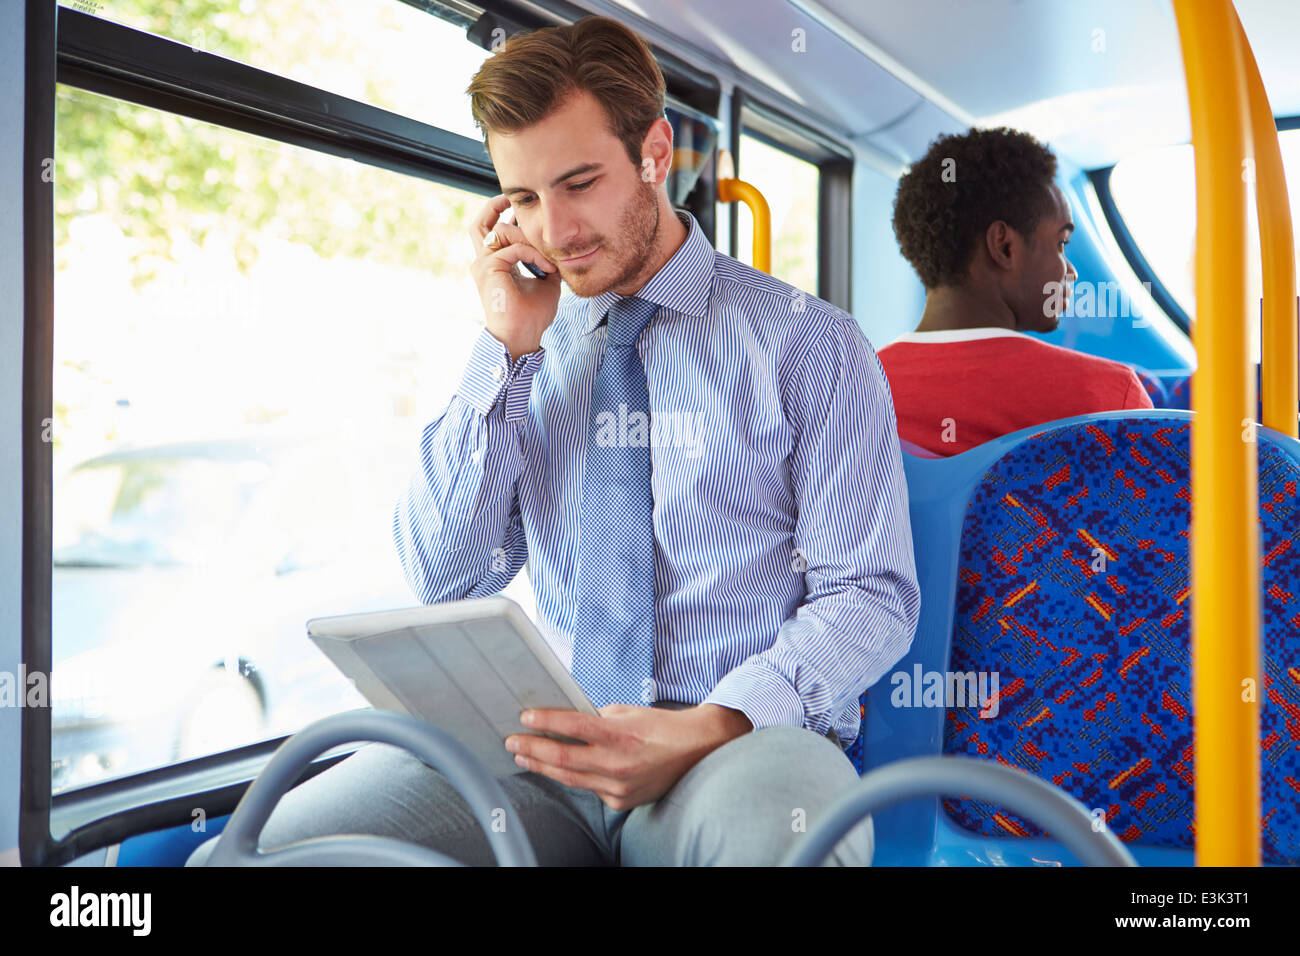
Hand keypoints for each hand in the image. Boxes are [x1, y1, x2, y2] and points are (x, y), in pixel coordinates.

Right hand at [468, 194, 560, 361]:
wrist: (522, 335)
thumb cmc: (532, 315)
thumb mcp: (545, 281)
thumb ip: (544, 261)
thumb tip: (555, 247)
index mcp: (495, 265)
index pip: (492, 234)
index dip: (504, 217)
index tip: (522, 211)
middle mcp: (483, 263)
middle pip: (480, 224)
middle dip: (495, 206)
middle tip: (512, 199)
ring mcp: (483, 265)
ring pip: (501, 231)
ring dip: (529, 238)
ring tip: (547, 258)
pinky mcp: (489, 268)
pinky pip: (513, 248)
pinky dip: (533, 254)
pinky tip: (546, 267)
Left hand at [505, 703, 752, 810]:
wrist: (695, 750)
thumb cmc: (659, 726)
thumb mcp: (627, 712)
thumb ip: (596, 718)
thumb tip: (565, 722)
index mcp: (620, 734)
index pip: (574, 727)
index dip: (546, 721)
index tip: (525, 717)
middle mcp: (618, 763)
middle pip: (564, 758)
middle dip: (533, 748)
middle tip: (512, 741)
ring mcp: (619, 786)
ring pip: (570, 778)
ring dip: (542, 765)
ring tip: (524, 756)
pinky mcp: (621, 801)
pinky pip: (589, 788)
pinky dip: (573, 777)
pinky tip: (557, 769)